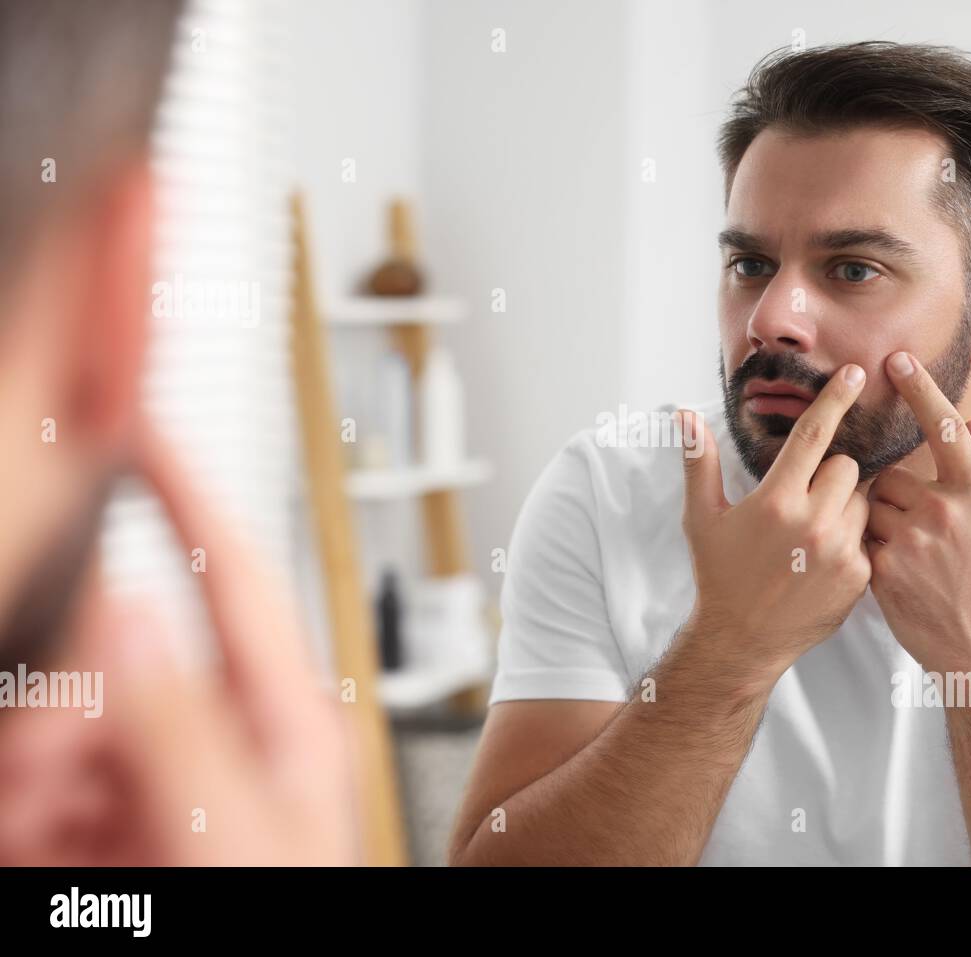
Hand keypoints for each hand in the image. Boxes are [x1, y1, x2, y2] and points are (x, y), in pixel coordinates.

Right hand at [0, 423, 357, 864]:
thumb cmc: (288, 907)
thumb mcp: (235, 828)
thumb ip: (177, 721)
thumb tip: (125, 609)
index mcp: (281, 717)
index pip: (231, 569)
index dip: (184, 486)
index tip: (133, 416)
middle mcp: (216, 735)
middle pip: (115, 654)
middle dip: (62, 692)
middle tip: (48, 763)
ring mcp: (156, 783)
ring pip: (59, 721)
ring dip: (31, 761)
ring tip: (39, 818)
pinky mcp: (105, 828)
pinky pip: (35, 783)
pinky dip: (20, 801)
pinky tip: (27, 831)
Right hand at [679, 364, 871, 683]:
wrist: (742, 640)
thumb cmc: (719, 575)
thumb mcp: (703, 518)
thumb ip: (700, 463)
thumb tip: (685, 415)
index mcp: (775, 500)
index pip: (814, 435)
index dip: (835, 399)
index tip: (855, 373)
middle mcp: (812, 521)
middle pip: (846, 467)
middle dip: (829, 475)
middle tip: (805, 499)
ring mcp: (839, 550)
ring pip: (862, 501)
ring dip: (844, 506)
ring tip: (813, 533)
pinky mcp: (858, 576)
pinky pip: (868, 537)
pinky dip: (851, 540)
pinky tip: (823, 559)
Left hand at [865, 351, 970, 675]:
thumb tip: (970, 424)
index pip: (943, 427)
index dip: (919, 390)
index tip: (898, 359)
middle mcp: (946, 509)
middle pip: (891, 476)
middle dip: (894, 499)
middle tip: (918, 533)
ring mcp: (913, 539)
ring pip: (872, 506)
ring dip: (880, 525)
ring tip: (911, 557)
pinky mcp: (884, 568)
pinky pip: (862, 539)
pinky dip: (872, 551)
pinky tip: (899, 575)